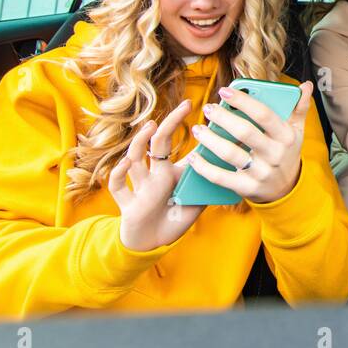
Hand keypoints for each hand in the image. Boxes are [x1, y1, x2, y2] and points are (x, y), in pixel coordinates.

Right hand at [110, 99, 204, 252]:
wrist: (153, 243)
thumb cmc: (175, 219)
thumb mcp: (196, 200)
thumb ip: (208, 184)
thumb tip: (229, 164)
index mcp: (171, 172)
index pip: (174, 143)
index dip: (180, 124)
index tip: (192, 105)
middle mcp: (154, 175)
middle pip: (157, 143)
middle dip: (168, 124)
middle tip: (182, 106)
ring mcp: (140, 186)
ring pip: (135, 159)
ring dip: (140, 142)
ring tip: (151, 127)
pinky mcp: (128, 203)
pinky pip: (118, 186)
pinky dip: (119, 174)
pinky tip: (126, 164)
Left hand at [187, 81, 314, 202]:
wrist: (287, 189)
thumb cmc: (287, 152)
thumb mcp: (297, 131)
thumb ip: (300, 107)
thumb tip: (306, 85)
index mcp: (286, 136)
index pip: (264, 114)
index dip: (243, 101)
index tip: (225, 91)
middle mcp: (274, 154)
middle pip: (244, 132)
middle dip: (223, 118)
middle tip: (208, 108)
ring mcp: (261, 173)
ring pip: (230, 154)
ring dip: (210, 140)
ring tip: (198, 129)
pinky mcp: (247, 188)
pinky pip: (221, 177)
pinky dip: (204, 167)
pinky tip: (194, 157)